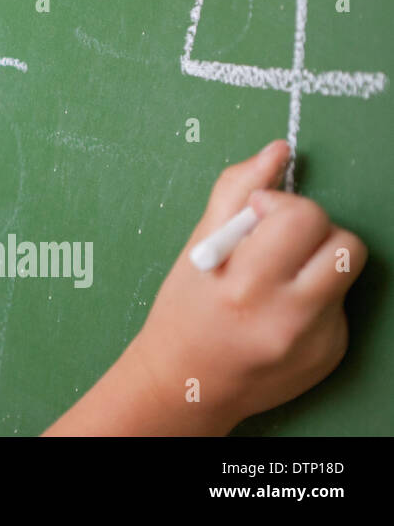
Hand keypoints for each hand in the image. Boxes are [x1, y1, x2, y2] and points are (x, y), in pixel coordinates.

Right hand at [129, 139, 366, 430]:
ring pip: (348, 269)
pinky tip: (283, 309)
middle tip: (275, 243)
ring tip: (284, 273)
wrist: (187, 383)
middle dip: (311, 229)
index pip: (303, 218)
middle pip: (343, 243)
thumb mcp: (197, 246)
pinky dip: (317, 296)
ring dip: (321, 259)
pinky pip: (341, 303)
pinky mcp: (332, 353)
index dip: (281, 206)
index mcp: (246, 284)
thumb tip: (278, 150)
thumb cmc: (184, 309)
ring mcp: (316, 340)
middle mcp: (288, 317)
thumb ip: (235, 191)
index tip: (256, 215)